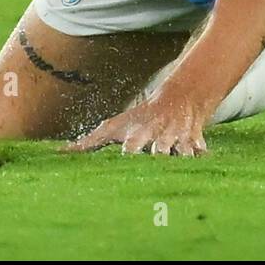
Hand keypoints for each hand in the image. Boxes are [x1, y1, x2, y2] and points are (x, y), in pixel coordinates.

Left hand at [63, 89, 208, 156]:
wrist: (177, 100)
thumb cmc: (139, 118)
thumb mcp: (114, 127)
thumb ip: (89, 142)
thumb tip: (61, 153)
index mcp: (139, 136)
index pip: (133, 147)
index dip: (132, 153)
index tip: (127, 159)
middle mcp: (158, 137)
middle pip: (159, 151)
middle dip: (159, 157)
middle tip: (156, 165)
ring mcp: (178, 139)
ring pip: (183, 151)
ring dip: (182, 157)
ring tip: (182, 162)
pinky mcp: (195, 142)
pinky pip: (201, 151)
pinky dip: (202, 156)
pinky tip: (204, 159)